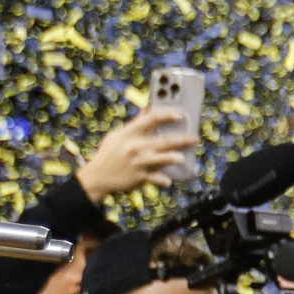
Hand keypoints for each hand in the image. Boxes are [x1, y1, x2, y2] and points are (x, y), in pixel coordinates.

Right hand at [74, 109, 198, 201]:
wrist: (97, 176)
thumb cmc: (109, 154)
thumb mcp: (117, 136)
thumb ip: (134, 125)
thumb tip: (146, 112)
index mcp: (130, 133)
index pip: (152, 119)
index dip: (167, 115)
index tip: (179, 115)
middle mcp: (136, 146)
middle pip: (164, 140)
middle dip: (182, 139)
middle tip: (195, 138)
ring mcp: (138, 162)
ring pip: (162, 159)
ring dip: (173, 158)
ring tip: (181, 158)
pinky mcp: (140, 177)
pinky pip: (156, 178)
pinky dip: (162, 180)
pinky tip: (168, 181)